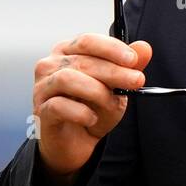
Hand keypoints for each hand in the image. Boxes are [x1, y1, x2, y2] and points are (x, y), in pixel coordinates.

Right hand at [33, 34, 151, 180]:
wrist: (77, 144)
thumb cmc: (93, 109)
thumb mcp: (117, 88)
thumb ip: (128, 67)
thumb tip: (144, 48)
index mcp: (68, 52)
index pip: (88, 41)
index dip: (111, 48)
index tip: (133, 60)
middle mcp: (50, 65)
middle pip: (82, 61)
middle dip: (113, 71)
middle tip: (137, 81)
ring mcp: (42, 87)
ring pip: (67, 79)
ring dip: (96, 91)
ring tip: (111, 104)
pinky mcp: (41, 110)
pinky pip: (58, 106)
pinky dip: (80, 112)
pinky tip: (92, 119)